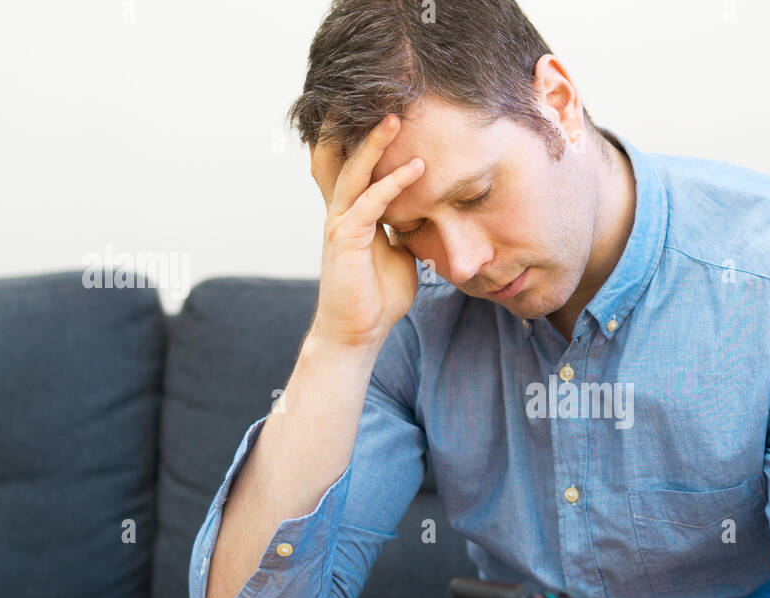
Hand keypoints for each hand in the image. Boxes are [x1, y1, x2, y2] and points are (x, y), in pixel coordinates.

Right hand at [308, 113, 426, 347]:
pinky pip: (370, 204)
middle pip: (340, 155)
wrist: (357, 334)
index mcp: (352, 212)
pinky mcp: (347, 240)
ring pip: (353, 172)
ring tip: (394, 117)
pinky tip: (416, 169)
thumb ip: (406, 230)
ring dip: (375, 144)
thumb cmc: (377, 296)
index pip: (350, 163)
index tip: (375, 106)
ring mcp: (340, 223)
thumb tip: (429, 216)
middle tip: (375, 93)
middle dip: (354, 124)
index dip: (357, 135)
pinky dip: (393, 184)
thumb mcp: (400, 255)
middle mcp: (341, 211)